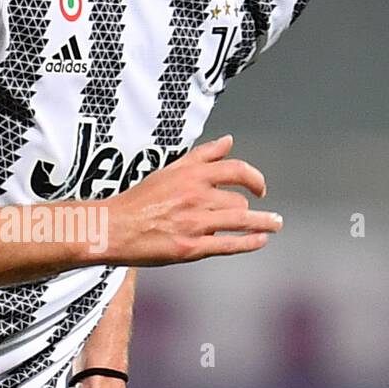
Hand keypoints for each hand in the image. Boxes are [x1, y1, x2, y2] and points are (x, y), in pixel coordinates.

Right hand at [104, 133, 281, 266]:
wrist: (113, 227)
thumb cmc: (139, 200)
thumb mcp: (169, 170)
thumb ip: (201, 155)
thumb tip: (228, 140)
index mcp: (189, 176)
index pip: (235, 169)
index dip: (254, 178)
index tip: (260, 187)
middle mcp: (195, 196)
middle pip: (238, 201)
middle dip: (246, 208)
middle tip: (256, 215)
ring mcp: (194, 223)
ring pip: (241, 221)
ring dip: (263, 223)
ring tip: (275, 225)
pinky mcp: (191, 247)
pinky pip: (229, 244)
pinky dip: (250, 242)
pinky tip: (261, 240)